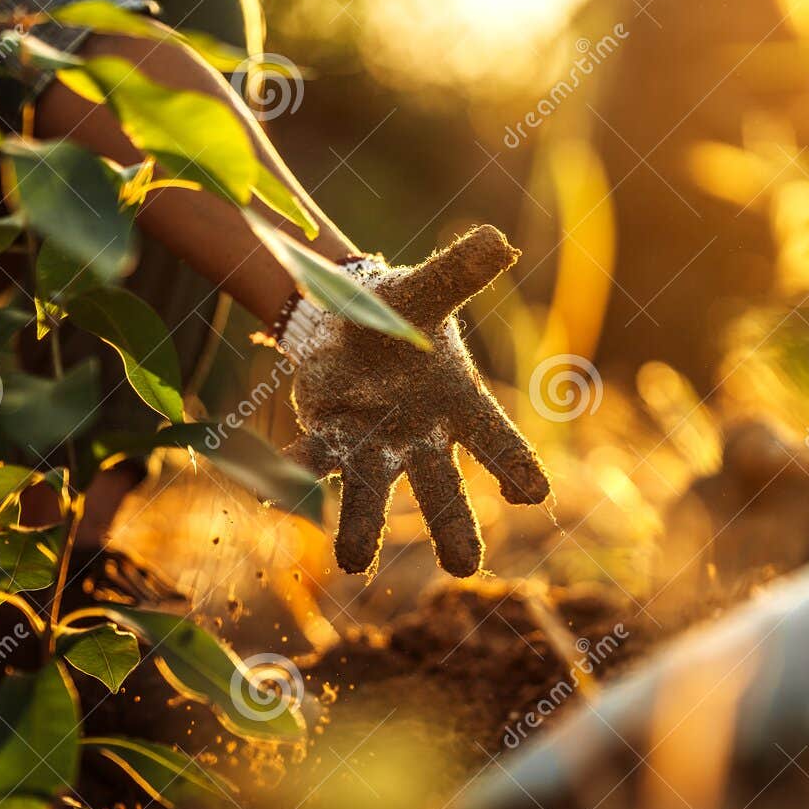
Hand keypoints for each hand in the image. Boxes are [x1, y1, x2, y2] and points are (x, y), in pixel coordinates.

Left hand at [274, 226, 551, 576]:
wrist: (352, 319)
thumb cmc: (403, 311)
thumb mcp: (426, 289)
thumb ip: (458, 273)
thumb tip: (495, 240)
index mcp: (459, 402)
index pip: (495, 438)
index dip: (515, 465)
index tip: (533, 494)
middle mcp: (422, 438)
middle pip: (442, 489)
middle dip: (452, 527)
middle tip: (463, 568)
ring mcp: (375, 446)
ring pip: (373, 493)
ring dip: (362, 528)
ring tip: (353, 563)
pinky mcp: (330, 439)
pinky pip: (315, 460)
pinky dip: (296, 473)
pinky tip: (276, 488)